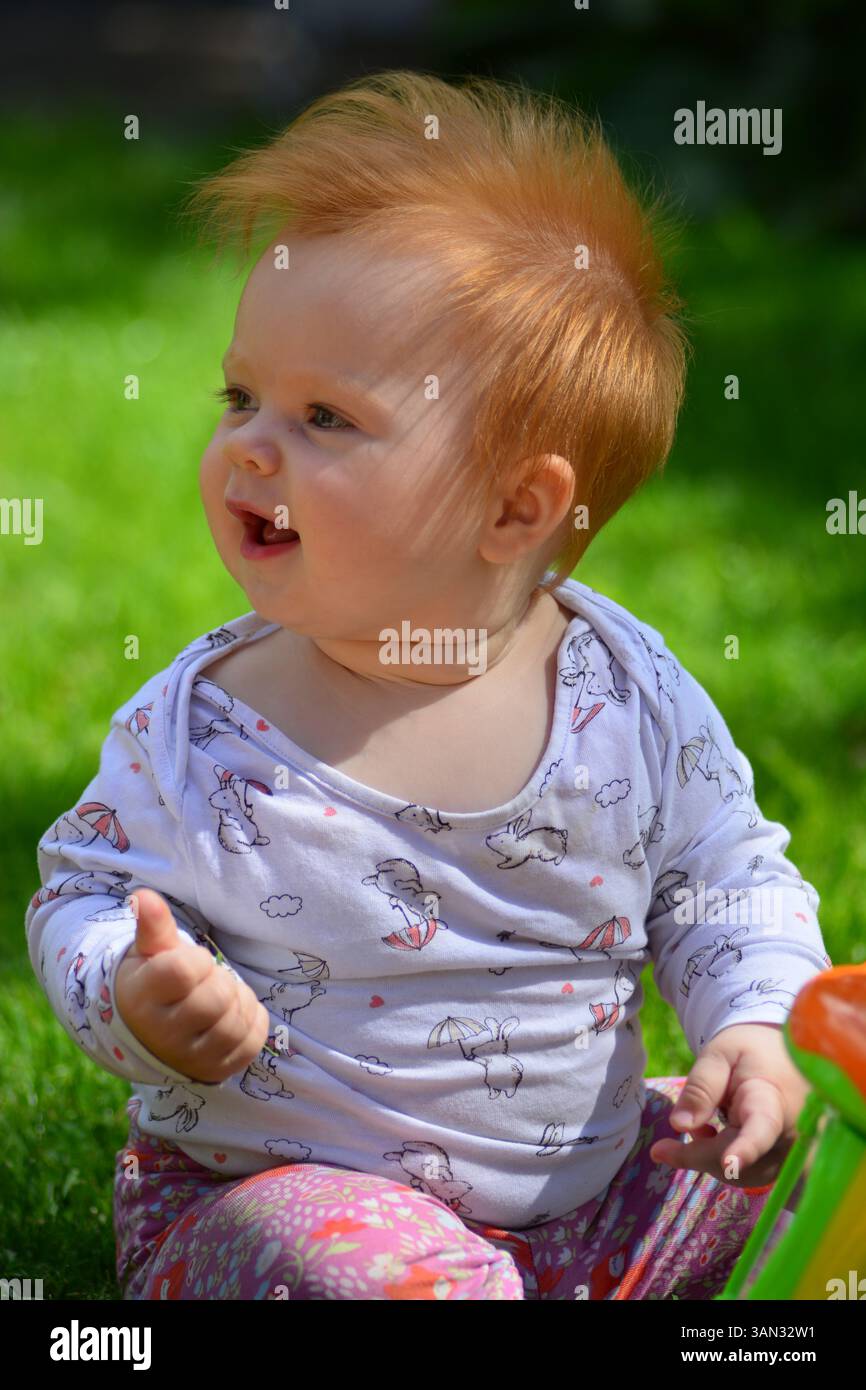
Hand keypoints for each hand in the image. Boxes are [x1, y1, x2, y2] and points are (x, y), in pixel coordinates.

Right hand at [114, 888, 270, 1083]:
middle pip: (217, 998)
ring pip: (236, 1022)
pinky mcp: (217, 1070)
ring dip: (238, 1000)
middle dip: (219, 980)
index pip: (186, 970)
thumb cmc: (152, 982)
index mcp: (143, 999)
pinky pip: (252, 1040)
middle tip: (207, 980)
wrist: (148, 1033)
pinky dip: (252, 1020)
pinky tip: (233, 1013)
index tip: (190, 963)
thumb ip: (152, 924)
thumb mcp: (148, 951)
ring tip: (219, 996)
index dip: (198, 960)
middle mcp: (164, 1035)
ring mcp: (191, 1058)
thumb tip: (143, 896)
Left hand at [648, 1022, 811, 1188]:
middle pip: (741, 1161)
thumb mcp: (718, 1056)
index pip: (762, 1127)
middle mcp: (789, 1134)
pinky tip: (718, 1139)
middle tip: (663, 1147)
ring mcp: (791, 1153)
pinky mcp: (786, 1163)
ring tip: (704, 1127)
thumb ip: (700, 1088)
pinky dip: (727, 1162)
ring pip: (744, 1174)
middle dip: (699, 1154)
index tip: (729, 1163)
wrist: (783, 1055)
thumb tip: (679, 1125)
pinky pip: (752, 1175)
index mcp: (771, 1099)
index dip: (746, 1149)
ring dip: (713, 1157)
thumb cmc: (748, 1051)